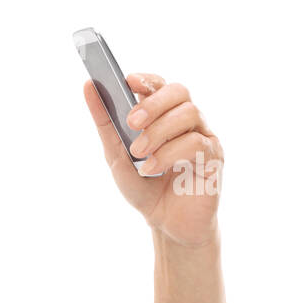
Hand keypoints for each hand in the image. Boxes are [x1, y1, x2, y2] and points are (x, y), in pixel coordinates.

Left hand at [82, 73, 223, 248]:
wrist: (166, 223)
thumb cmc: (144, 186)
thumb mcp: (116, 155)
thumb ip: (105, 122)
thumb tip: (89, 85)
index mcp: (164, 115)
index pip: (160, 84)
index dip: (147, 79)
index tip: (128, 81)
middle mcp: (187, 121)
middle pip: (179, 91)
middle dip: (153, 102)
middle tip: (132, 122)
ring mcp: (203, 136)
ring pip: (189, 113)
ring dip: (159, 132)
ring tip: (139, 154)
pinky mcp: (214, 158)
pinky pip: (197, 143)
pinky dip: (169, 154)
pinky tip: (151, 169)